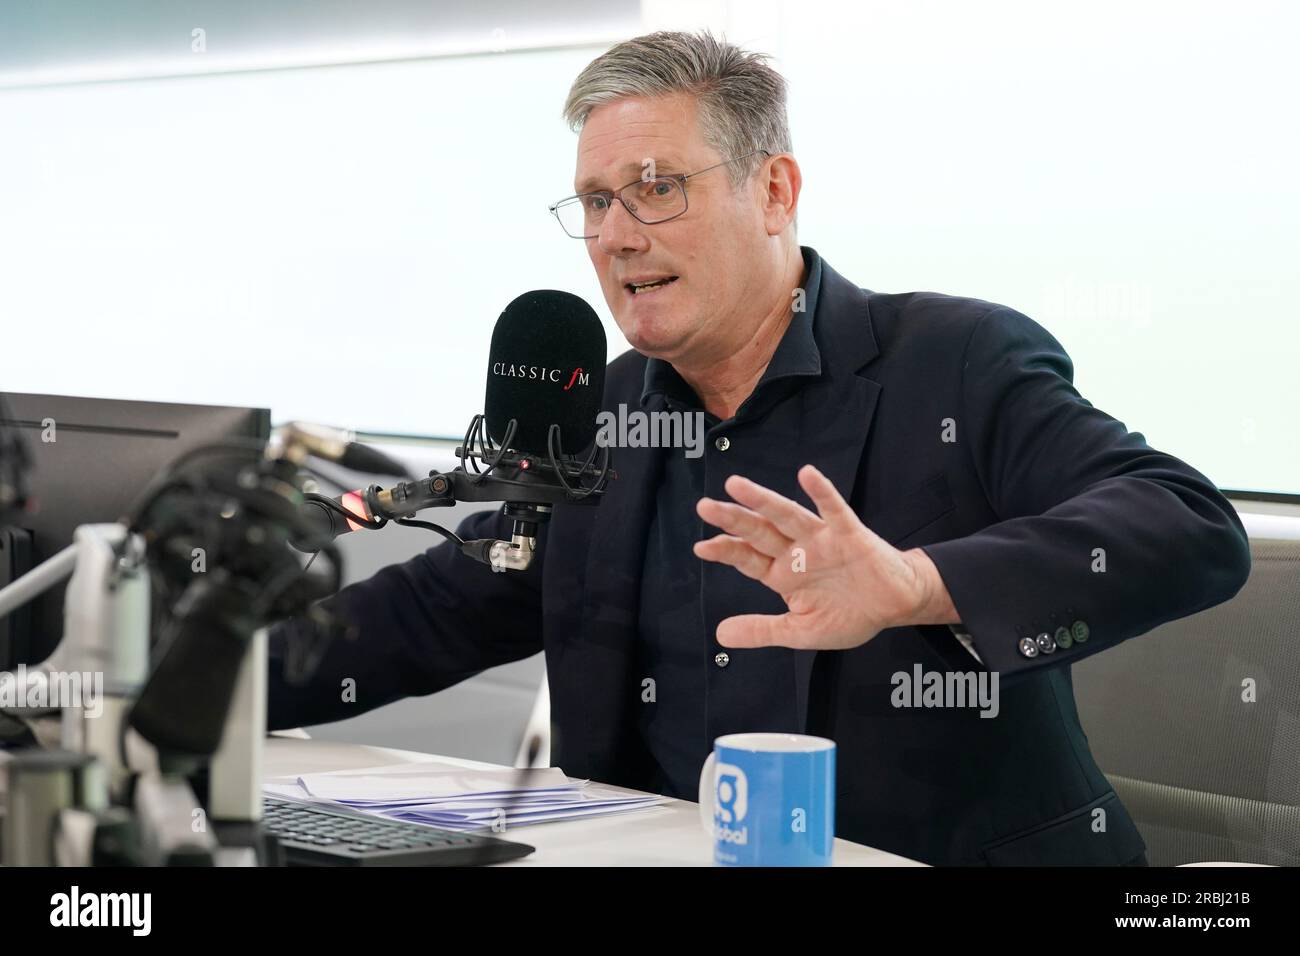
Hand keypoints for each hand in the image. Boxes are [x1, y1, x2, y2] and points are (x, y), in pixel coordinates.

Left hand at [693, 464, 945, 649]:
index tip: (701, 548)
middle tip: (704, 507)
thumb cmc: (849, 614)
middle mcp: (797, 552)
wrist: (895, 606)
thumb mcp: (800, 631)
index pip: (747, 559)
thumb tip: (719, 636)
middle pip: (759, 532)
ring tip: (737, 485)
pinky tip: (807, 475)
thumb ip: (762, 631)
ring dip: (763, 500)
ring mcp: (821, 540)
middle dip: (733, 519)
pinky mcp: (850, 534)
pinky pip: (834, 510)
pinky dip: (822, 492)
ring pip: (787, 516)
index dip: (725, 551)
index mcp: (782, 574)